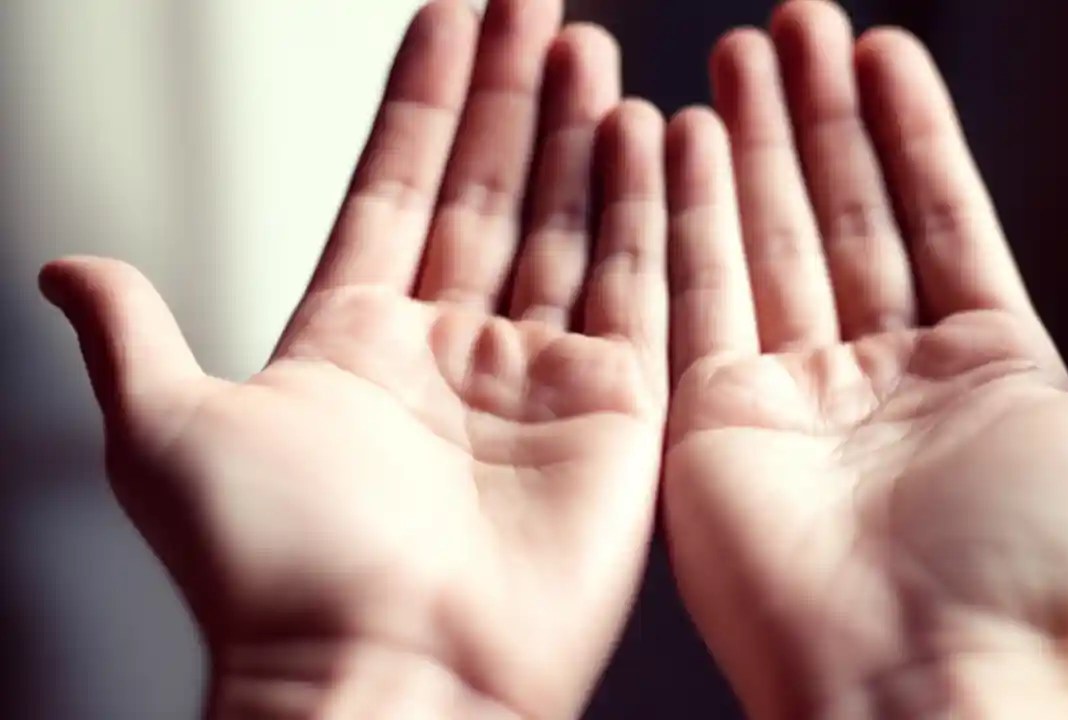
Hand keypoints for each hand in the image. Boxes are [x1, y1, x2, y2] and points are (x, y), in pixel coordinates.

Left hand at [41, 2, 666, 716]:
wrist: (385, 681)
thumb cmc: (274, 577)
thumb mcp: (168, 434)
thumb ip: (135, 336)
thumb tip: (67, 267)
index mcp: (352, 341)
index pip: (399, 185)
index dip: (426, 99)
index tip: (450, 15)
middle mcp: (448, 351)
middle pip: (491, 190)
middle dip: (514, 93)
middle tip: (539, 6)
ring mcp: (536, 379)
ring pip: (565, 226)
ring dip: (580, 136)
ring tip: (591, 52)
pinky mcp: (612, 413)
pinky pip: (635, 289)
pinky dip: (647, 213)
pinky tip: (654, 142)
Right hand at [662, 3, 1067, 717]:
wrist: (922, 678)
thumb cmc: (1039, 571)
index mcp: (978, 365)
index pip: (936, 214)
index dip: (909, 131)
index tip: (882, 47)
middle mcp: (878, 372)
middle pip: (839, 212)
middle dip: (814, 114)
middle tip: (788, 22)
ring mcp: (789, 392)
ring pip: (761, 238)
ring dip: (746, 145)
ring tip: (730, 57)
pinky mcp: (713, 418)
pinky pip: (694, 294)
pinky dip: (684, 214)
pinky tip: (679, 139)